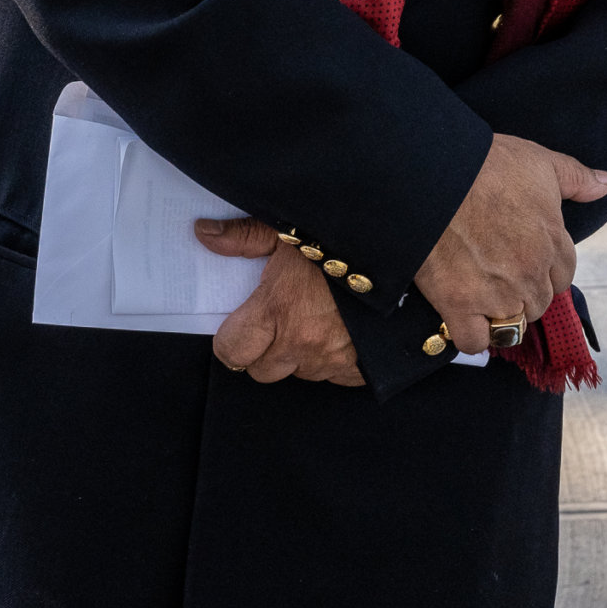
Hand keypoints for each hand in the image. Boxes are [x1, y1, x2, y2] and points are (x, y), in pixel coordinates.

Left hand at [198, 217, 364, 385]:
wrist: (403, 254)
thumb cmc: (345, 241)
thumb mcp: (292, 231)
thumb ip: (245, 237)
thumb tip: (203, 233)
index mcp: (277, 310)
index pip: (231, 351)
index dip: (232, 340)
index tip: (243, 325)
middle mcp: (302, 342)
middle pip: (262, 370)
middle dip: (266, 350)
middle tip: (283, 320)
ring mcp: (333, 359)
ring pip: (299, 373)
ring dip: (302, 355)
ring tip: (319, 320)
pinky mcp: (361, 369)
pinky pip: (334, 377)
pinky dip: (335, 361)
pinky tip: (343, 333)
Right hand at [415, 134, 606, 355]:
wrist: (435, 174)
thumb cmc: (488, 164)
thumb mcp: (541, 162)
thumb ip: (578, 178)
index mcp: (552, 242)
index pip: (564, 276)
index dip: (547, 270)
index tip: (527, 260)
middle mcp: (530, 273)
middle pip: (540, 303)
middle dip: (526, 293)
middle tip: (502, 276)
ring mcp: (497, 292)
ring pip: (513, 324)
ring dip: (503, 315)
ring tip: (484, 297)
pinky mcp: (459, 304)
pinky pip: (475, 340)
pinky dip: (472, 336)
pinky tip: (465, 319)